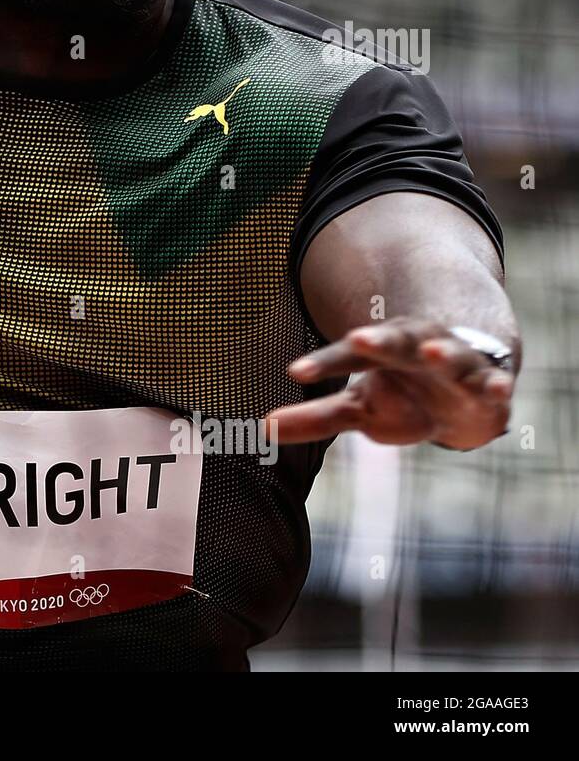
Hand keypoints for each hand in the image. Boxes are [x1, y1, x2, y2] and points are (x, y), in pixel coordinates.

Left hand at [266, 317, 514, 449]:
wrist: (466, 385)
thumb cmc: (405, 394)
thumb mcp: (360, 407)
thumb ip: (316, 417)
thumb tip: (263, 428)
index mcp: (381, 352)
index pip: (347, 355)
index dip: (323, 363)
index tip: (294, 371)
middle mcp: (416, 348)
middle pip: (396, 341)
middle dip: (379, 339)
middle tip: (358, 336)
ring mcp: (455, 363)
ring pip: (449, 354)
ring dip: (442, 353)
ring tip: (433, 352)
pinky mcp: (489, 384)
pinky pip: (495, 383)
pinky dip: (498, 386)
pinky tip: (501, 389)